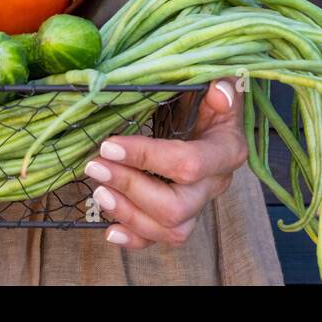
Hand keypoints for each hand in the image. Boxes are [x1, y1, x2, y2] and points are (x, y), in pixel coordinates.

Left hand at [84, 78, 246, 248]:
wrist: (204, 115)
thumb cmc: (204, 96)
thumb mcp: (213, 82)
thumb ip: (221, 85)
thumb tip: (220, 91)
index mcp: (227, 150)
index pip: (188, 164)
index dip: (147, 158)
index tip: (109, 145)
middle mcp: (216, 184)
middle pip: (176, 207)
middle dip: (130, 189)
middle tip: (95, 167)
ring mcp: (199, 204)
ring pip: (170, 229)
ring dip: (128, 214)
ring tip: (98, 192)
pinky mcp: (181, 216)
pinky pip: (161, 238)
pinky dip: (135, 239)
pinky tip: (110, 230)